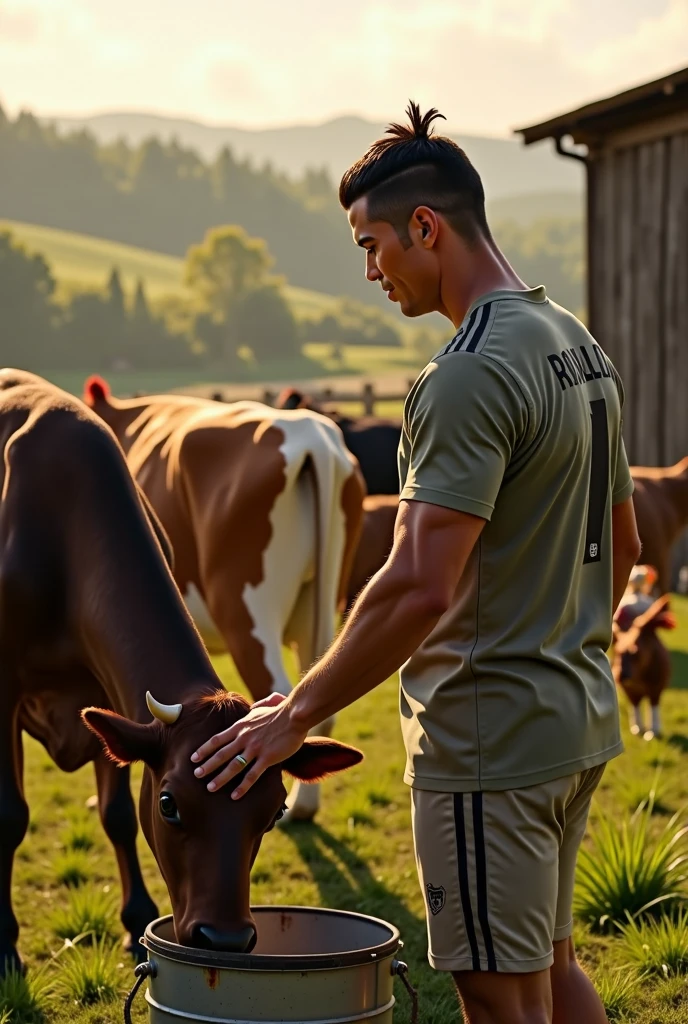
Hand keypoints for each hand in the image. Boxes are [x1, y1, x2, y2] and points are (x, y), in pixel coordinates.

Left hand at [190, 697, 306, 797]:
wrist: (295, 714)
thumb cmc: (281, 710)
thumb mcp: (261, 707)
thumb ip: (253, 710)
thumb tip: (251, 708)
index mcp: (241, 726)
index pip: (217, 739)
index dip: (204, 749)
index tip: (194, 757)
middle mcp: (244, 738)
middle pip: (221, 754)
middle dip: (207, 765)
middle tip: (196, 775)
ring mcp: (255, 748)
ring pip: (233, 767)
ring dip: (220, 778)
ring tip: (210, 788)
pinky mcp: (267, 758)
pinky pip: (252, 775)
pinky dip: (242, 786)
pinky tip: (235, 795)